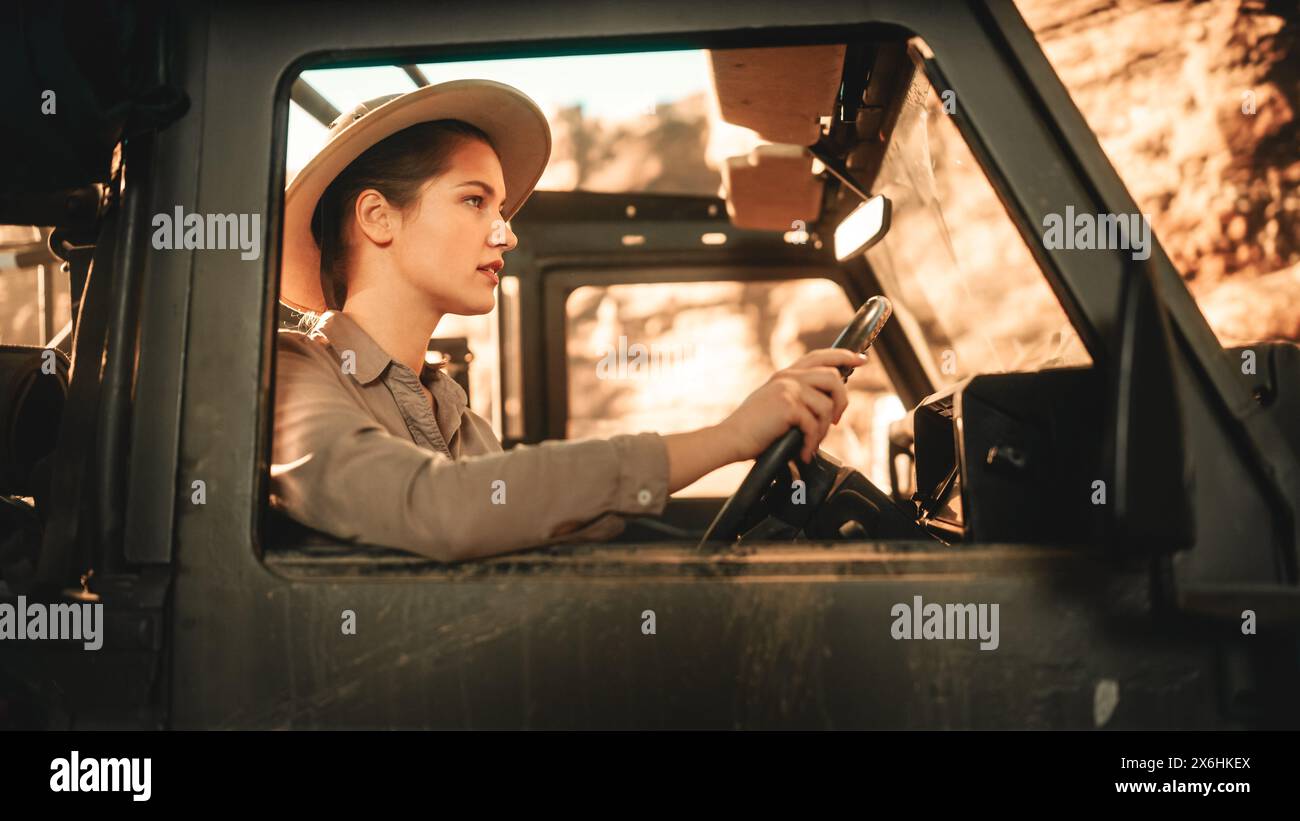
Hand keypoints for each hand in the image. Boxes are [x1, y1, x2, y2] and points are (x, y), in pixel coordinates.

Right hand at [719, 348, 867, 463]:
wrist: (731, 438)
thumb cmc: (753, 429)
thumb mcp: (775, 404)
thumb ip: (797, 398)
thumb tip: (826, 405)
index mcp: (785, 374)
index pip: (820, 356)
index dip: (844, 355)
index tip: (861, 359)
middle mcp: (788, 377)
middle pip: (833, 377)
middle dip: (841, 401)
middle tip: (836, 421)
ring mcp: (788, 389)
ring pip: (827, 405)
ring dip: (823, 429)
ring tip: (812, 443)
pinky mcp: (788, 405)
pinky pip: (814, 425)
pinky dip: (811, 443)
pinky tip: (802, 452)